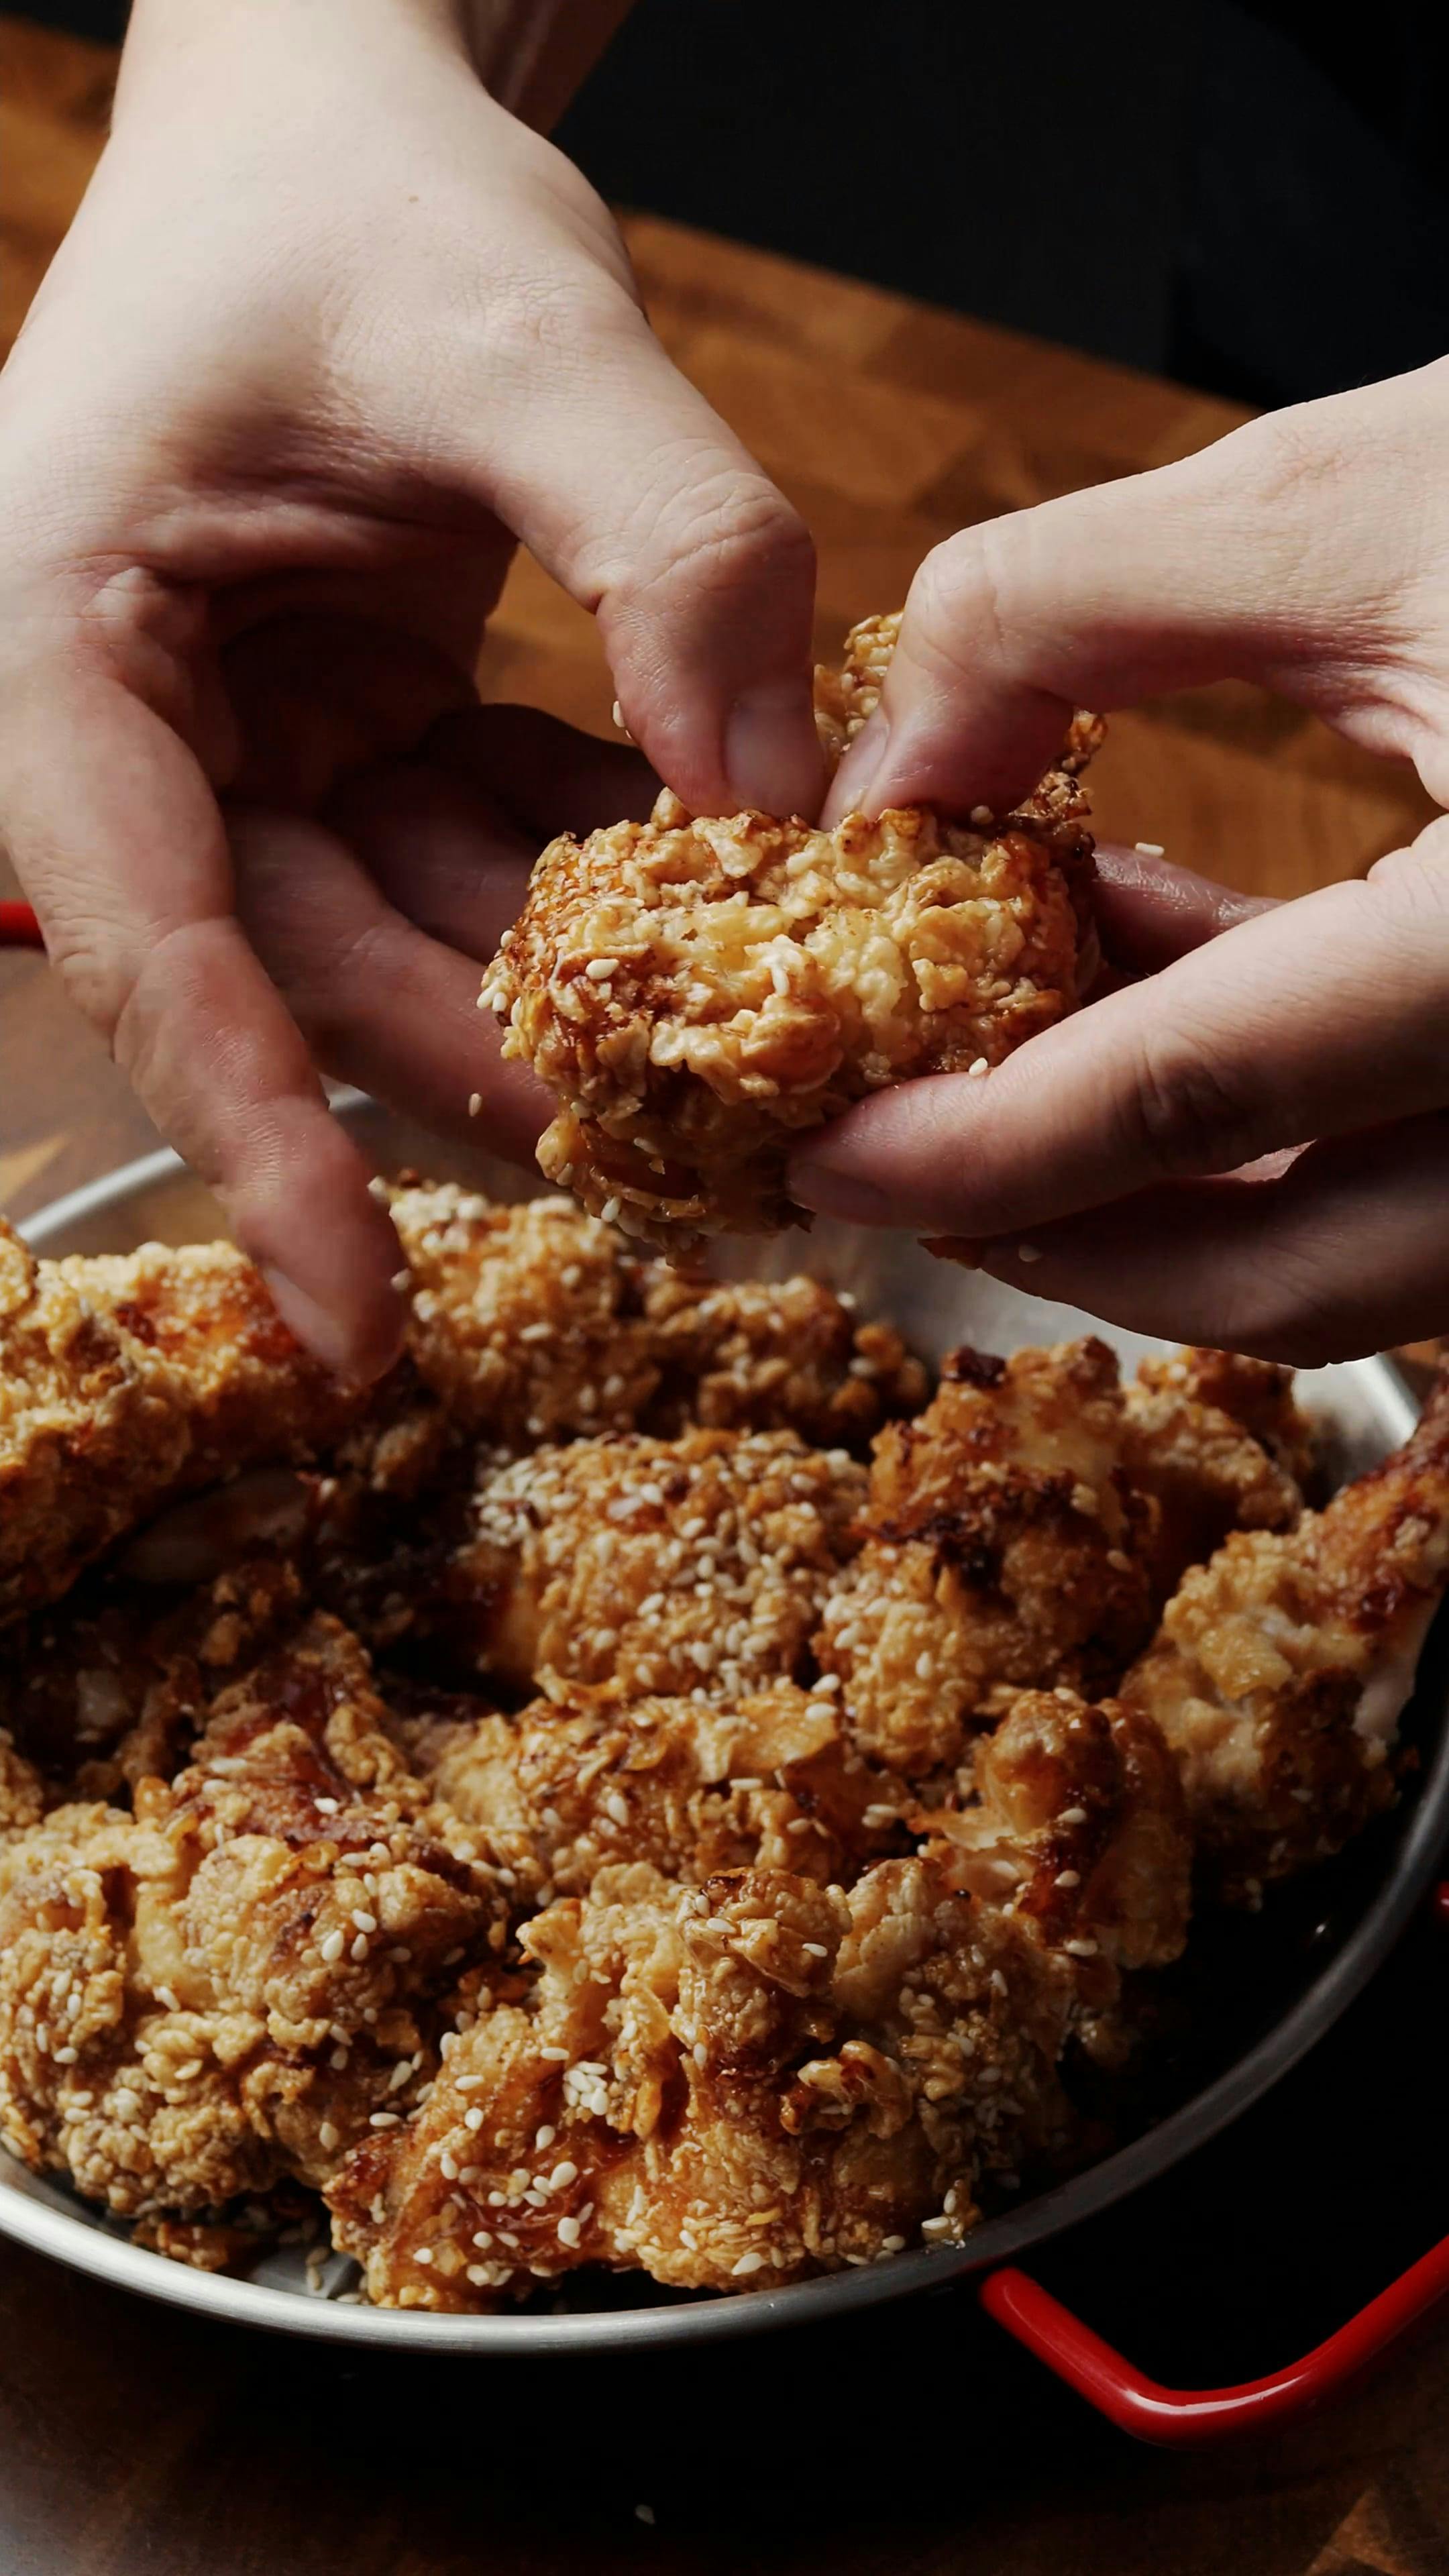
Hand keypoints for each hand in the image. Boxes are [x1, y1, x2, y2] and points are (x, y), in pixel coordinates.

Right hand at [0, 0, 819, 1375]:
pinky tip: (729, 904)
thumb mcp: (518, 332)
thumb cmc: (361, 186)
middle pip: (306, 976)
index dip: (260, 1150)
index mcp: (50, 650)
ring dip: (575, 992)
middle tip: (702, 1163)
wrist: (338, 107)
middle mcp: (124, 732)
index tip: (354, 1330)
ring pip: (405, 941)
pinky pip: (471, 862)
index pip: (151, 950)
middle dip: (503, 1065)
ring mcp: (242, 750)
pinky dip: (591, 887)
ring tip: (760, 1056)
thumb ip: (664, 553)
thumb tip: (788, 802)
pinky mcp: (346, 741)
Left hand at [792, 361, 1448, 1362]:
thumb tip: (892, 758)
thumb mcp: (1365, 495)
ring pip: (1369, 1259)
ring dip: (1169, 1189)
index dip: (981, 1146)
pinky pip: (1435, 1183)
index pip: (1200, 1102)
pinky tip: (1176, 971)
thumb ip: (1078, 606)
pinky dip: (1284, 1122)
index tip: (828, 1154)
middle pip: (1288, 1264)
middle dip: (1065, 1232)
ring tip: (1013, 1039)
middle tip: (899, 1161)